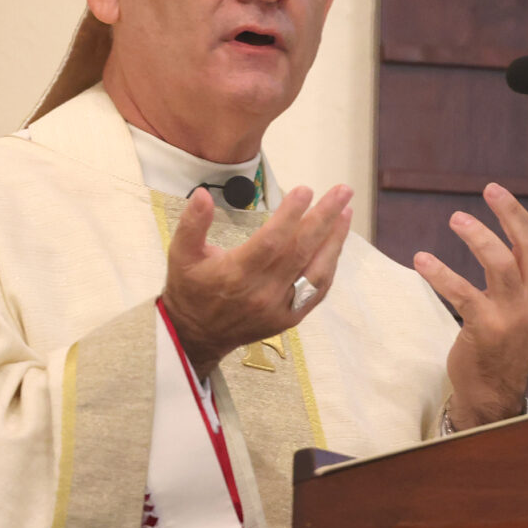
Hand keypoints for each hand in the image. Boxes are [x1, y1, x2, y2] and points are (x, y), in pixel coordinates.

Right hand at [160, 183, 352, 370]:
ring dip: (334, 240)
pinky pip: (317, 291)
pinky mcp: (290, 317)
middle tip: (342, 191)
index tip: (305, 190)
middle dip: (324, 218)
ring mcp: (280, 308)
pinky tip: (336, 243)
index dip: (290, 215)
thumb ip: (192, 223)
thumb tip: (202, 194)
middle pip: (301, 251)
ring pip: (316, 272)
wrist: (195, 336)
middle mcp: (262, 293)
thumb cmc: (190, 288)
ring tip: (346, 211)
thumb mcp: (181, 254)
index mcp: (236, 275)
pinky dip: (330, 266)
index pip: (271, 241)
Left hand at [413, 173, 527, 429]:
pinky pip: (463, 294)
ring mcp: (514, 315)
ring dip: (478, 237)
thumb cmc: (511, 337)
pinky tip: (421, 259)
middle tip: (490, 188)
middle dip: (512, 213)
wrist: (495, 388)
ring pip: (501, 264)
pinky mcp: (486, 329)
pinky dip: (440, 274)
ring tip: (455, 218)